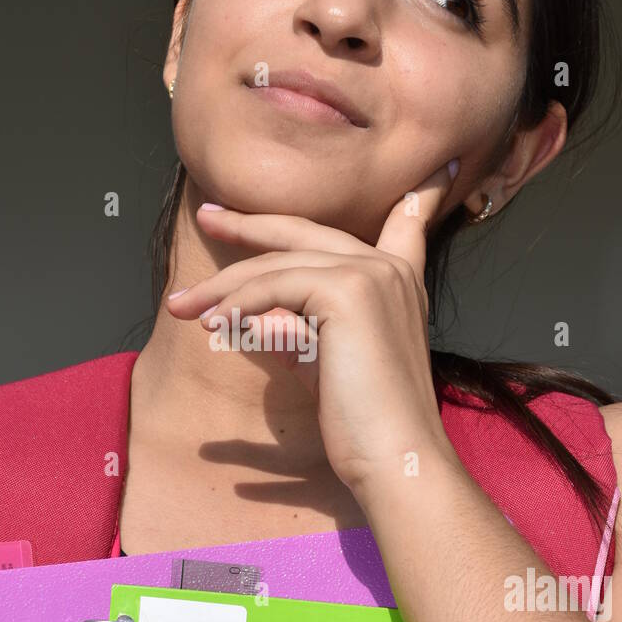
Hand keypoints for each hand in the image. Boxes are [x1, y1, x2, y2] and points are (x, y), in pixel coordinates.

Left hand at [166, 163, 459, 495]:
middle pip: (305, 231)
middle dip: (251, 223)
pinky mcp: (349, 290)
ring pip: (277, 263)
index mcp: (400, 282)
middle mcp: (390, 269)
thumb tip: (249, 317)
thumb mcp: (321, 363)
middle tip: (209, 217)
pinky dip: (237, 305)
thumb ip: (292, 330)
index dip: (418, 192)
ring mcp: (372, 274)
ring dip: (223, 287)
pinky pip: (274, 285)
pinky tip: (214, 325)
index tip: (438, 162)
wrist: (394, 459)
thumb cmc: (362, 425)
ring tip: (184, 307)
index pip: (409, 221)